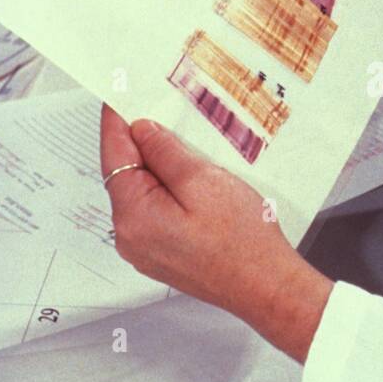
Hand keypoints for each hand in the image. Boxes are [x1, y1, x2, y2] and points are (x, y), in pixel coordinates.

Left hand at [99, 105, 333, 362]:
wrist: (267, 288)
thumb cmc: (244, 243)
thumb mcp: (205, 182)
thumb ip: (167, 153)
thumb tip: (143, 130)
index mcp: (134, 215)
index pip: (114, 154)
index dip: (118, 120)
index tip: (119, 94)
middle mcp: (130, 235)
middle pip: (125, 173)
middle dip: (141, 141)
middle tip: (160, 109)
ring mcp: (144, 248)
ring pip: (142, 191)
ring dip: (158, 166)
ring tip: (184, 144)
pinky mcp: (161, 253)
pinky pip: (154, 210)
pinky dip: (166, 189)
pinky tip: (190, 178)